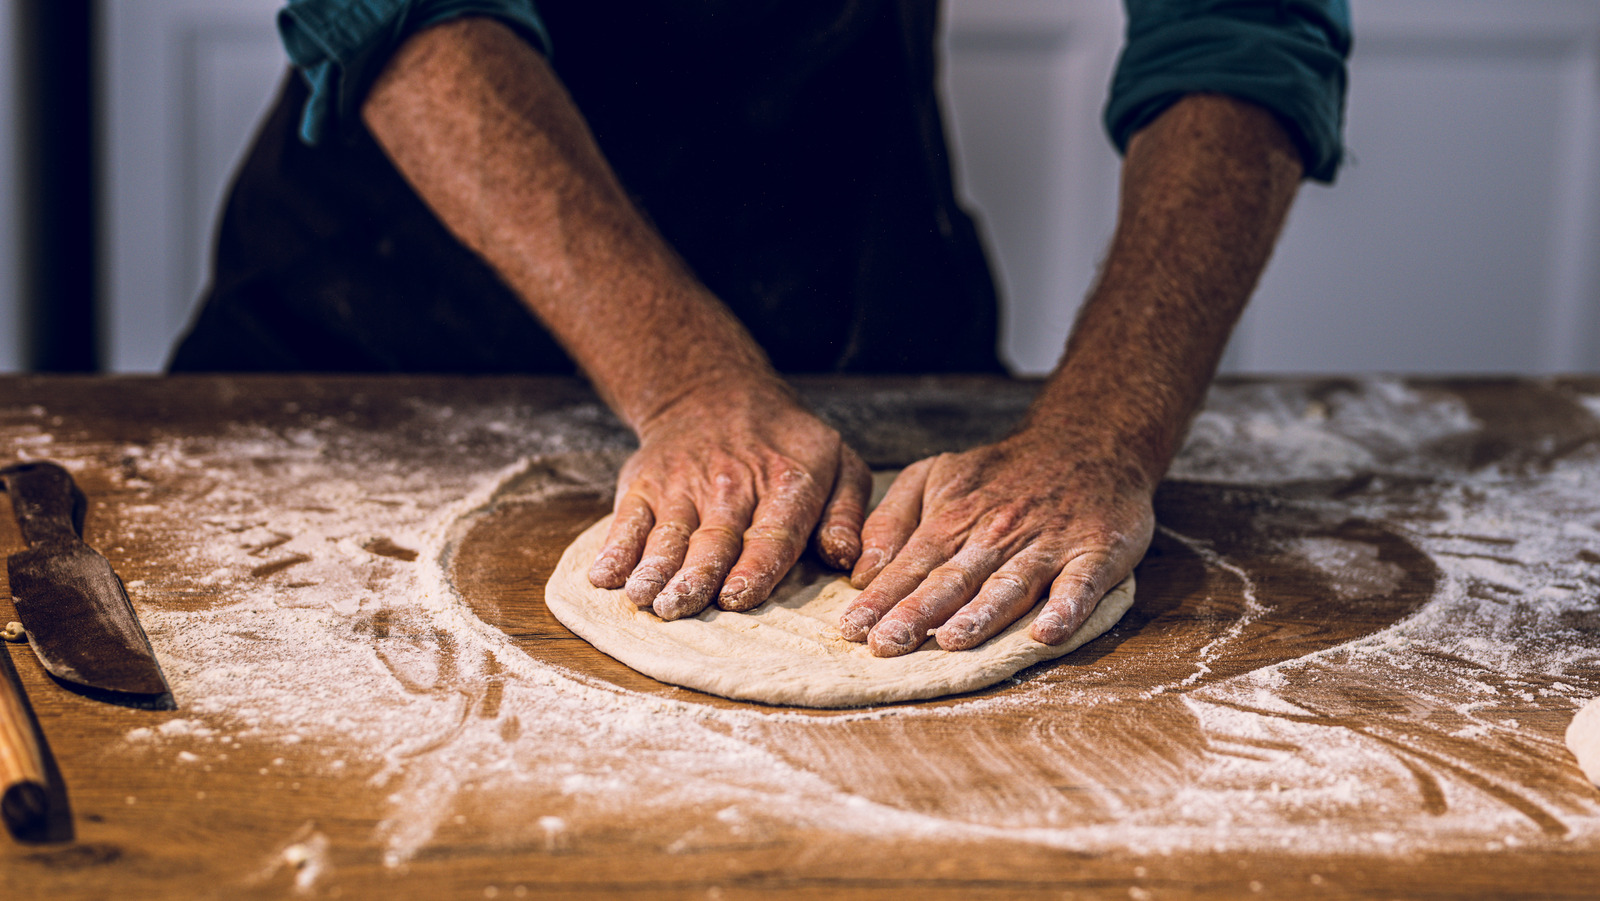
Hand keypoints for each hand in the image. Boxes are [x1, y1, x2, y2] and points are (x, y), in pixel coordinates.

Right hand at [587, 384, 872, 619]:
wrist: (716, 393)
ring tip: (643, 598)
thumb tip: (845, 559)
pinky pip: (628, 519)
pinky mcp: (645, 484)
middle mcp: (733, 483)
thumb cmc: (787, 445)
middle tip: (678, 607)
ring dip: (653, 568)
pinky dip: (615, 549)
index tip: (736, 597)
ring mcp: (683, 484)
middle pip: (714, 539)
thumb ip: (846, 514)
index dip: (754, 566)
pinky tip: (604, 577)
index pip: (772, 532)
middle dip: (695, 576)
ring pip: (668, 533)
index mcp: (788, 482)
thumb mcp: (837, 463)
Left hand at [837, 430, 1153, 655]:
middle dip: (918, 613)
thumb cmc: (1000, 474)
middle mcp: (997, 535)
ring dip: (981, 614)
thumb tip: (862, 573)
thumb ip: (893, 521)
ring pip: (1010, 584)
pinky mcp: (1096, 553)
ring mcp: (1048, 545)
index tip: (851, 630)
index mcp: (954, 520)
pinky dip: (1066, 608)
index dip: (881, 598)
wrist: (1087, 442)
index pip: (911, 564)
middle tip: (885, 645)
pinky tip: (1047, 634)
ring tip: (952, 641)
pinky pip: (1081, 584)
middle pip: (953, 578)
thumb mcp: (935, 476)